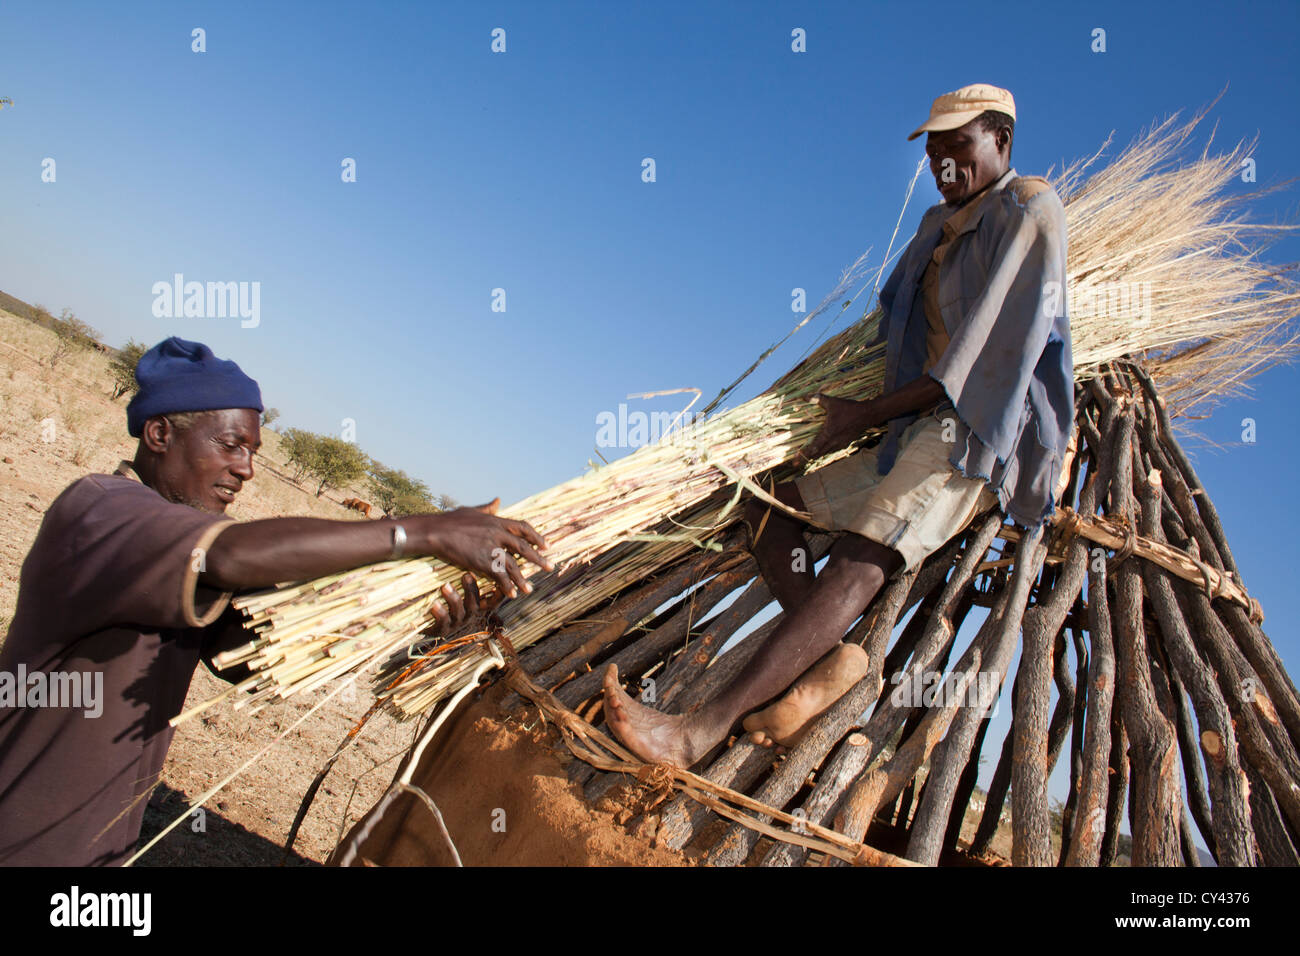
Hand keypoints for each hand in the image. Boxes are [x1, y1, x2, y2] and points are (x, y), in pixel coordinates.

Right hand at [418, 499, 552, 599]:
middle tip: (549, 567)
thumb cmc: (450, 520)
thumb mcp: (472, 510)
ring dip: (522, 578)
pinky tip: (510, 594)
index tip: (546, 545)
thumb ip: (487, 507)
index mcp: (496, 520)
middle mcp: (496, 533)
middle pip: (523, 547)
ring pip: (512, 564)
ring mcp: (490, 547)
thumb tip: (498, 500)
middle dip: (538, 558)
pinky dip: (505, 585)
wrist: (435, 531)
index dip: (536, 536)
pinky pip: (497, 575)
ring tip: (529, 589)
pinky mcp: (481, 561)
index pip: (523, 527)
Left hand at [427, 572, 502, 634]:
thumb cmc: (447, 607)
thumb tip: (476, 562)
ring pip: (458, 611)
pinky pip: (443, 621)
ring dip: (453, 597)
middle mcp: (469, 616)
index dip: (498, 594)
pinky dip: (440, 612)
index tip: (499, 581)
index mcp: (476, 608)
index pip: (492, 602)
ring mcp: (456, 624)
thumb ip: (469, 583)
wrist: (429, 630)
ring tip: (445, 586)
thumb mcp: (460, 597)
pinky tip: (435, 604)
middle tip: (466, 574)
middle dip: (471, 589)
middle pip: (475, 604)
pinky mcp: (443, 629)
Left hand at [794, 394, 879, 466]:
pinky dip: (825, 451)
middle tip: (796, 463)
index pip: (813, 448)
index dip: (803, 455)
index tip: (794, 461)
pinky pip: (832, 450)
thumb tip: (805, 396)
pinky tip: (823, 450)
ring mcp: (840, 443)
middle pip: (817, 454)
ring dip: (816, 455)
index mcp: (828, 434)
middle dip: (806, 458)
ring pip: (825, 453)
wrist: (867, 415)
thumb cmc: (849, 409)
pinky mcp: (845, 443)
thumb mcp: (833, 402)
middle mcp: (834, 441)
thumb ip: (818, 399)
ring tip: (807, 457)